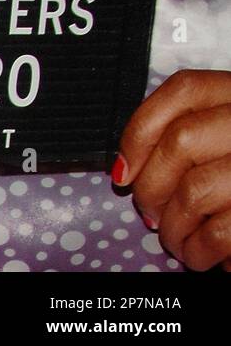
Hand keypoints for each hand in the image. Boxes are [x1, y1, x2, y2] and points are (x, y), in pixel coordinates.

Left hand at [117, 69, 230, 271]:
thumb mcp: (225, 132)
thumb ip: (186, 132)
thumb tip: (127, 170)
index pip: (184, 90)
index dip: (141, 131)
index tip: (124, 169)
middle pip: (182, 141)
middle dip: (151, 185)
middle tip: (147, 211)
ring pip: (197, 191)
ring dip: (173, 225)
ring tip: (172, 238)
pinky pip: (221, 233)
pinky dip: (199, 249)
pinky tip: (197, 254)